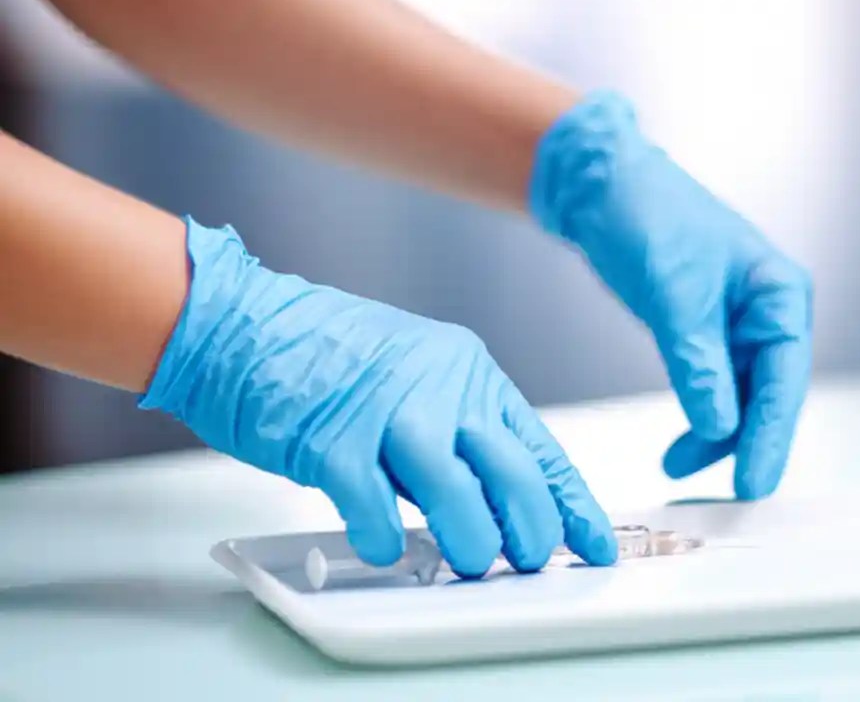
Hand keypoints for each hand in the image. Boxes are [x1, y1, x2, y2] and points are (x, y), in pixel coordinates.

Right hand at [141, 218, 616, 573]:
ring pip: (456, 491)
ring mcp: (387, 411)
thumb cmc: (325, 352)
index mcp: (468, 372)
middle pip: (512, 471)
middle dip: (532, 529)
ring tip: (472, 562)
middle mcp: (439, 388)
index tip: (593, 543)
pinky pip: (374, 504)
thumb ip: (456, 431)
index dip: (571, 505)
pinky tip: (385, 544)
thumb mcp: (417, 376)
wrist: (243, 322)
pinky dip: (385, 536)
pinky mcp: (334, 439)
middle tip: (530, 561)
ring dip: (472, 540)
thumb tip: (494, 500)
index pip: (539, 448)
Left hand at [531, 92, 812, 499]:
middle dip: (750, 443)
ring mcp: (739, 324)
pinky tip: (677, 448)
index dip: (771, 433)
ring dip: (717, 436)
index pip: (784, 377)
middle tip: (736, 494)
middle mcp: (768, 311)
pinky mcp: (707, 334)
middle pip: (771, 394)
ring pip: (741, 398)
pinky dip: (698, 417)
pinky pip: (714, 388)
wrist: (601, 187)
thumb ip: (698, 363)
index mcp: (779, 292)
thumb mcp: (673, 294)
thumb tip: (718, 424)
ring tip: (677, 468)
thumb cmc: (646, 216)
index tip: (754, 479)